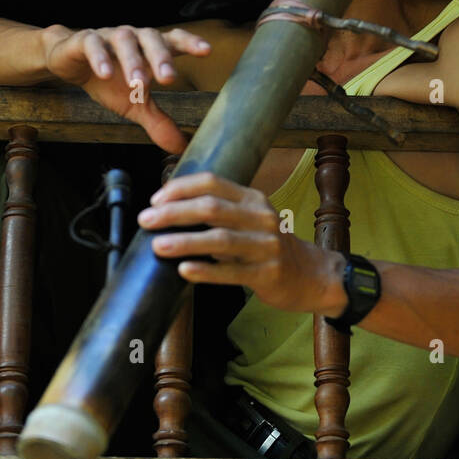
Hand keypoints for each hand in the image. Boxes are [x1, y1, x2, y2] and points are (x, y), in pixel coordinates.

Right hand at [43, 24, 210, 152]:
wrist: (70, 63)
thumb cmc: (110, 79)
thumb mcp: (135, 104)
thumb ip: (158, 121)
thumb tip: (181, 147)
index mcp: (150, 49)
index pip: (174, 40)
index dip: (190, 43)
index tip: (207, 51)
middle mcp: (134, 37)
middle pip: (152, 39)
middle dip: (162, 58)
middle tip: (169, 79)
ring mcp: (109, 36)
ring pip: (125, 40)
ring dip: (132, 60)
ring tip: (138, 83)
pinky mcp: (85, 41)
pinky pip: (93, 44)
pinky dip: (99, 57)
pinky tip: (105, 73)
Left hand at [140, 173, 341, 312]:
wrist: (312, 275)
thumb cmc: (269, 246)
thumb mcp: (251, 220)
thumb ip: (220, 212)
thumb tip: (170, 209)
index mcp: (253, 199)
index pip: (212, 183)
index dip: (181, 188)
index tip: (155, 199)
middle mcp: (261, 217)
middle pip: (212, 208)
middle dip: (174, 213)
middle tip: (146, 220)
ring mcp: (267, 246)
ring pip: (220, 240)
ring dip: (185, 241)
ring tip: (158, 246)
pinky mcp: (268, 274)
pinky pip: (232, 272)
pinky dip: (206, 271)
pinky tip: (185, 271)